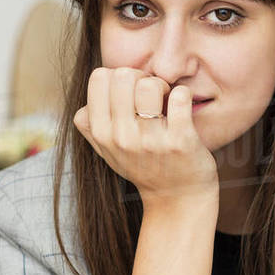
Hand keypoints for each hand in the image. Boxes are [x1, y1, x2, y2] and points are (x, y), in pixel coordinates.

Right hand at [73, 67, 218, 209]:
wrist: (177, 200)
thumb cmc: (143, 167)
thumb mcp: (107, 151)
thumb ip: (91, 124)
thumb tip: (90, 95)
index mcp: (102, 134)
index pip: (100, 77)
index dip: (118, 76)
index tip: (131, 92)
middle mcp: (122, 138)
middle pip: (123, 75)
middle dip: (141, 77)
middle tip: (152, 94)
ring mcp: (151, 141)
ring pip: (150, 84)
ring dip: (163, 86)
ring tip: (167, 101)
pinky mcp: (180, 141)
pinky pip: (180, 97)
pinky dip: (183, 95)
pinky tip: (182, 106)